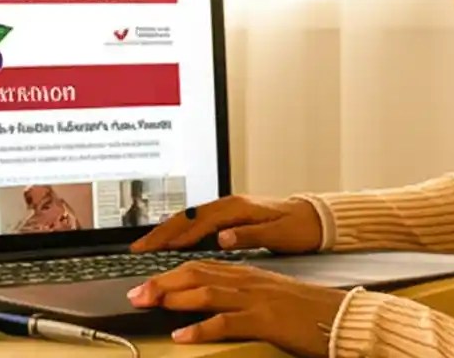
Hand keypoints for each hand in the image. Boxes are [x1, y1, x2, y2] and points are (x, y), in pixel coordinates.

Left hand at [127, 261, 346, 356]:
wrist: (341, 316)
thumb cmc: (305, 311)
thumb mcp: (267, 296)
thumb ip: (238, 295)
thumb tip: (208, 301)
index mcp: (246, 274)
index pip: (200, 267)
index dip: (169, 273)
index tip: (145, 282)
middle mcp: (247, 281)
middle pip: (195, 274)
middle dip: (161, 282)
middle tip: (135, 294)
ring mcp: (255, 299)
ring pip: (206, 292)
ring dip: (172, 298)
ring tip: (149, 305)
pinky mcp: (265, 320)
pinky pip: (226, 322)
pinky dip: (201, 328)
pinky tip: (182, 337)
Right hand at [130, 195, 323, 253]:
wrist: (314, 218)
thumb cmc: (299, 227)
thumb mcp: (277, 234)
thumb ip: (248, 236)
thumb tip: (222, 237)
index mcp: (239, 208)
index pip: (200, 223)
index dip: (178, 237)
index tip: (159, 249)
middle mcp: (230, 204)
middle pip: (188, 217)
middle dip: (161, 232)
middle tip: (139, 247)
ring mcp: (229, 208)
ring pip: (189, 217)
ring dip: (166, 230)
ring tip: (146, 244)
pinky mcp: (230, 214)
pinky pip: (197, 220)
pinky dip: (180, 229)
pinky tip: (171, 239)